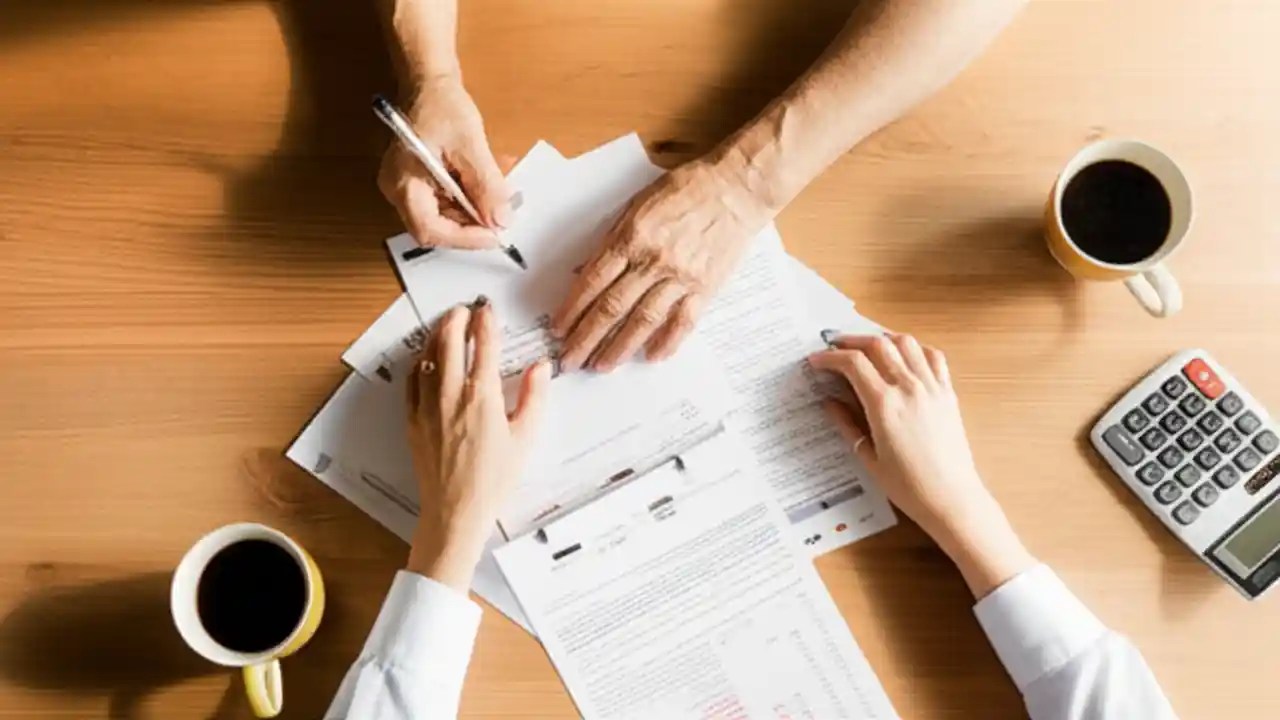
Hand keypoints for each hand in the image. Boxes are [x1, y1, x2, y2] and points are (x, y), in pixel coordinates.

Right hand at [378, 77, 510, 248]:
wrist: (430, 83)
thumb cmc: (442, 105)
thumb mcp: (470, 146)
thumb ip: (486, 185)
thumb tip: (502, 220)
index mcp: (403, 183)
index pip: (430, 229)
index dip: (464, 238)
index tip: (494, 235)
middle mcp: (399, 192)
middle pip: (437, 228)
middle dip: (473, 225)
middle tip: (502, 216)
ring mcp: (408, 188)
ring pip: (445, 217)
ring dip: (475, 211)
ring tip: (501, 194)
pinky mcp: (420, 183)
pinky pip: (445, 202)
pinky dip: (469, 198)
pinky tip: (489, 184)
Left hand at [404, 299, 551, 590]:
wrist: (456, 511)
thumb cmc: (493, 480)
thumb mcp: (525, 438)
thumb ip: (534, 397)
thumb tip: (540, 368)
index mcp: (482, 397)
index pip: (484, 345)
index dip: (486, 322)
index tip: (487, 311)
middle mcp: (451, 396)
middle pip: (449, 342)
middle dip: (457, 320)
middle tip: (463, 310)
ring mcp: (428, 407)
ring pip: (427, 357)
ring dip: (436, 336)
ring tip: (445, 325)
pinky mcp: (413, 420)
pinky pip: (412, 381)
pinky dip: (418, 363)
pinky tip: (424, 359)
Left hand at [552, 159, 769, 371]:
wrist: (737, 188)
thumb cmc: (686, 189)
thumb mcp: (638, 203)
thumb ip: (613, 238)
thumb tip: (586, 270)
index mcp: (631, 237)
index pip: (592, 282)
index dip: (572, 310)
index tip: (558, 329)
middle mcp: (653, 261)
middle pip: (611, 308)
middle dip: (586, 338)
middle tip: (570, 361)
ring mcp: (680, 278)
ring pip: (642, 321)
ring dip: (618, 347)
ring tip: (601, 366)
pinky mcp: (705, 288)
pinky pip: (682, 323)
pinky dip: (666, 343)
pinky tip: (650, 357)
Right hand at [809, 334, 1034, 597]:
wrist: (951, 498)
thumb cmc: (908, 486)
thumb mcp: (868, 457)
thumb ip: (847, 425)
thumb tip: (829, 403)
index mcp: (884, 405)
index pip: (853, 363)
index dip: (829, 357)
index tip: (816, 360)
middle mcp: (909, 388)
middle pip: (877, 344)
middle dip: (851, 340)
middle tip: (834, 345)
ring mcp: (931, 387)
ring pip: (905, 342)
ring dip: (882, 337)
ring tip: (867, 344)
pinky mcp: (948, 393)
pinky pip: (933, 356)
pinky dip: (915, 347)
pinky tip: (904, 354)